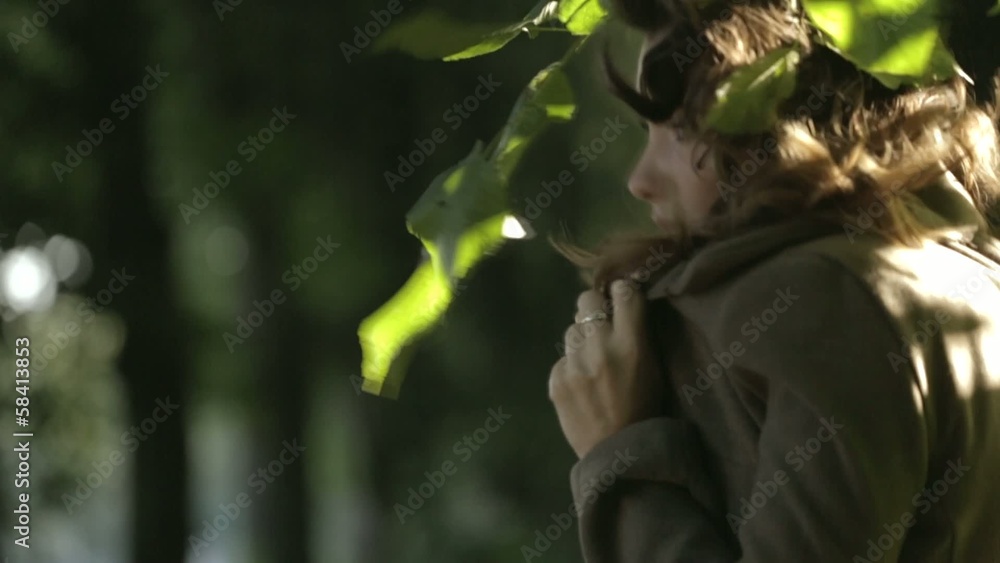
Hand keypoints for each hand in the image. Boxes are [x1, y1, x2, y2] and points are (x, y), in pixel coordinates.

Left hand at [548, 279, 663, 458]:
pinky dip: (571, 367)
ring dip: (582, 340)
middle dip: (594, 308)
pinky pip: (562, 359)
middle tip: (602, 325)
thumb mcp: (654, 368)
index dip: (622, 291)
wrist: (618, 455)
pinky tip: (582, 385)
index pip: (624, 291)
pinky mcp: (555, 379)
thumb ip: (638, 335)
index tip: (622, 298)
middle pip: (586, 300)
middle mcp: (600, 347)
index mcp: (632, 344)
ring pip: (572, 330)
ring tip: (593, 364)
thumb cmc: (644, 409)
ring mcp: (574, 364)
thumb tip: (623, 302)